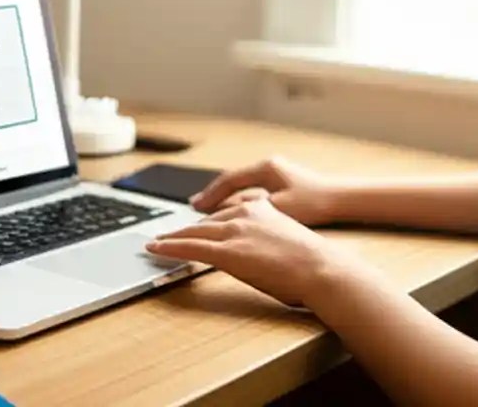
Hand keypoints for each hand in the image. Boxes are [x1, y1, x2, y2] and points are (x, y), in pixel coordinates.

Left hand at [145, 198, 369, 307]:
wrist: (320, 268)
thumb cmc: (312, 262)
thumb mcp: (288, 238)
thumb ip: (269, 236)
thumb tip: (261, 249)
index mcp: (261, 208)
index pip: (224, 213)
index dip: (204, 222)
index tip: (194, 226)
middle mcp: (245, 214)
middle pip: (205, 222)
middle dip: (184, 229)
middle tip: (166, 235)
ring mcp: (235, 232)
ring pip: (193, 233)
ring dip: (172, 238)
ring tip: (157, 242)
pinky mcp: (228, 252)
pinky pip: (191, 248)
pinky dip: (170, 247)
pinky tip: (156, 248)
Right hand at [189, 156, 350, 225]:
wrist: (343, 199)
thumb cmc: (315, 201)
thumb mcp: (279, 207)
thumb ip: (250, 208)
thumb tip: (223, 212)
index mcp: (266, 169)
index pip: (229, 180)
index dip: (209, 195)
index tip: (194, 207)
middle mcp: (269, 168)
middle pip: (234, 182)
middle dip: (214, 197)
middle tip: (196, 209)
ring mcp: (277, 175)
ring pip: (244, 188)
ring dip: (227, 200)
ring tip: (210, 213)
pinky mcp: (285, 186)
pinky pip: (255, 193)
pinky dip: (242, 203)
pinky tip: (237, 215)